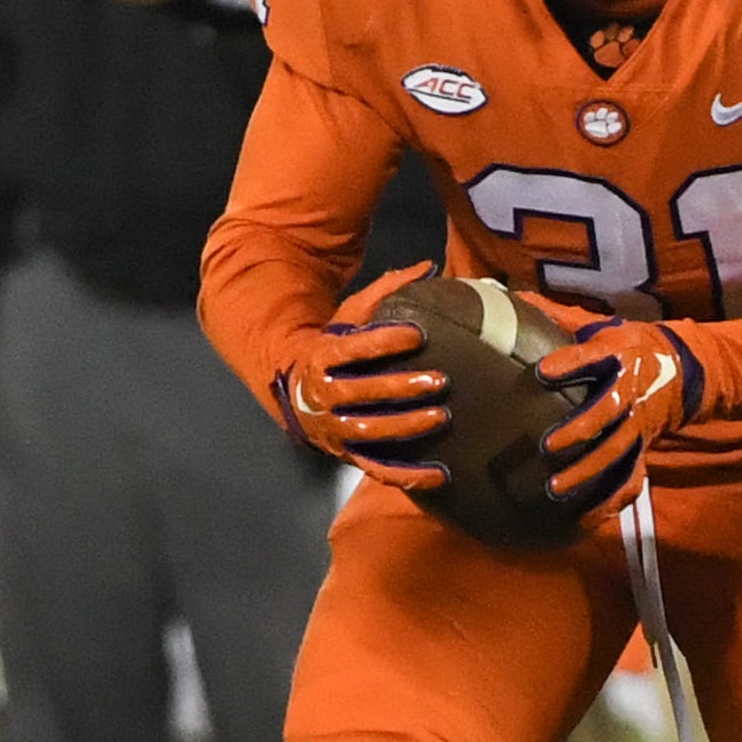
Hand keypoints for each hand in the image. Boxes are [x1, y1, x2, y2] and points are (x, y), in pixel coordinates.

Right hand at [271, 261, 450, 489]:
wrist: (300, 394)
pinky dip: (409, 475)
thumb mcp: (349, 316)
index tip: (417, 334)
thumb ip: (385, 293)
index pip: (351, 349)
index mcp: (320, 357)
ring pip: (370, 432)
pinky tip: (440, 473)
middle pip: (361, 393)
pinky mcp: (349, 455)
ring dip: (406, 426)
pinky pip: (379, 469)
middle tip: (440, 380)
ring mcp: (335, 430)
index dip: (383, 341)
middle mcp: (323, 396)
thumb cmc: (333, 349)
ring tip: (441, 416)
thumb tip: (427, 266)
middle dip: (400, 387)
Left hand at [533, 321, 702, 521]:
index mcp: (620, 357)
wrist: (685, 371)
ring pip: (615, 454)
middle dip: (578, 432)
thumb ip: (558, 317)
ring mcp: (638, 426)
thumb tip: (511, 298)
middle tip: (547, 446)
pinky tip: (584, 518)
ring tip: (554, 488)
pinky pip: (629, 480)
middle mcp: (630, 393)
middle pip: (606, 415)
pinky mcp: (642, 450)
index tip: (541, 373)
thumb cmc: (631, 346)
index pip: (593, 359)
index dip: (568, 365)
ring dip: (587, 473)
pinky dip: (609, 502)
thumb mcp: (602, 326)